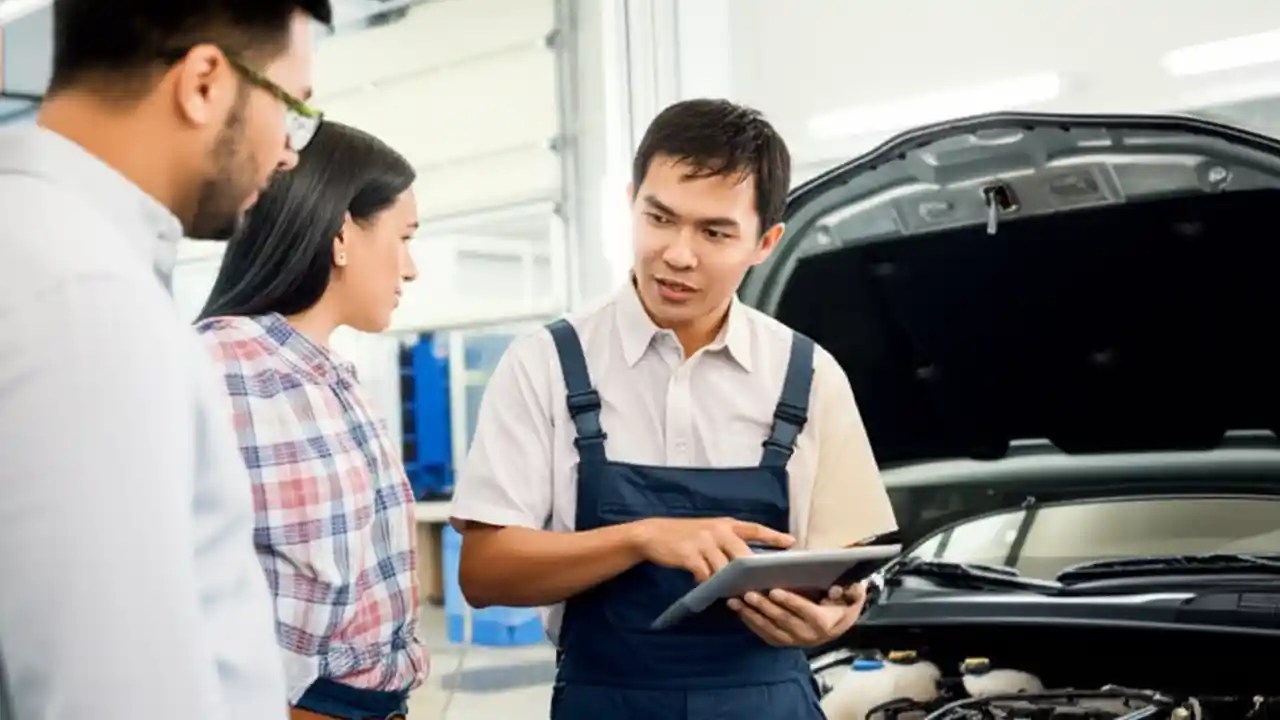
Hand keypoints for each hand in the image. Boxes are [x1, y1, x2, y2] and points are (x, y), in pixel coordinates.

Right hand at [632, 517, 794, 581]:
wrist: (653, 535)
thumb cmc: (685, 535)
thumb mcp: (710, 531)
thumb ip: (728, 542)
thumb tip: (749, 563)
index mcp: (726, 524)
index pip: (755, 529)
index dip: (773, 536)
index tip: (791, 542)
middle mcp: (718, 530)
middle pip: (744, 554)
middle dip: (752, 572)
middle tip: (762, 585)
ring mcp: (704, 542)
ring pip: (725, 569)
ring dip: (729, 583)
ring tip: (734, 593)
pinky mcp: (690, 555)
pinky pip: (706, 576)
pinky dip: (708, 584)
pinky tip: (705, 587)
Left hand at [727, 581, 867, 646]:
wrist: (838, 625)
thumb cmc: (843, 603)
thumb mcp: (853, 596)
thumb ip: (851, 590)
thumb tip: (837, 589)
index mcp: (824, 622)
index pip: (806, 612)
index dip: (790, 602)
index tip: (774, 591)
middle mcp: (808, 635)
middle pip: (783, 621)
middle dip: (764, 607)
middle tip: (748, 593)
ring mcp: (793, 641)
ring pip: (770, 629)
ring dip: (752, 615)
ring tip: (736, 601)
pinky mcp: (782, 642)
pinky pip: (764, 634)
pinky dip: (750, 622)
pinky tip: (738, 609)